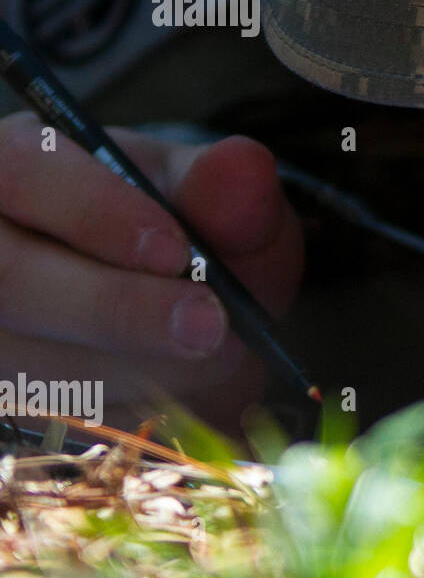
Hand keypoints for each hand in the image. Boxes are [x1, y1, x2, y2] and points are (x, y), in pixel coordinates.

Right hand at [0, 114, 302, 434]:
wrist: (169, 303)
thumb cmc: (176, 227)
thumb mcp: (204, 192)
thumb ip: (223, 183)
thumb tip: (244, 167)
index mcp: (11, 163)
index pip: (22, 174)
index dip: (95, 213)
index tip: (175, 251)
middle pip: (10, 280)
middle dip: (118, 309)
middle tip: (208, 326)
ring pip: (28, 362)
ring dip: (134, 369)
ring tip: (212, 355)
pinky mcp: (2, 393)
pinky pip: (54, 415)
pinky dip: (127, 408)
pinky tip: (175, 388)